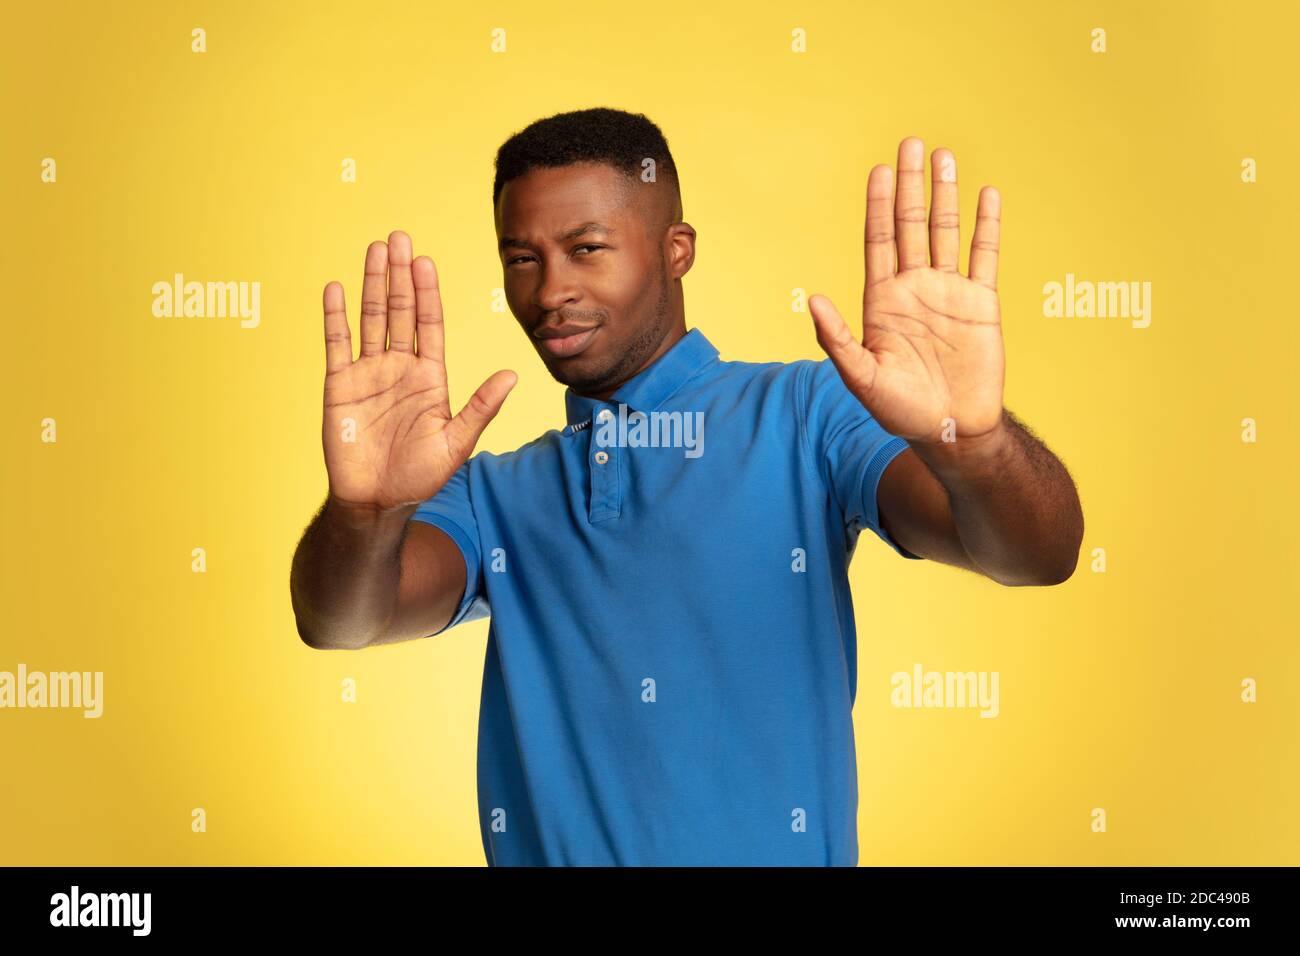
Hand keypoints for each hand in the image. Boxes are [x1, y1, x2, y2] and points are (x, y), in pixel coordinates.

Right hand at [320, 230, 515, 510]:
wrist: (376, 501)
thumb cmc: (419, 476)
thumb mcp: (456, 442)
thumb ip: (480, 407)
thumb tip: (512, 375)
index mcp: (429, 376)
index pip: (429, 323)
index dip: (427, 292)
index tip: (426, 262)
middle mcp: (399, 367)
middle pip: (400, 311)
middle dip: (400, 275)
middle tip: (399, 238)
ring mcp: (368, 373)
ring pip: (370, 318)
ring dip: (372, 284)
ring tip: (374, 250)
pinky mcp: (340, 385)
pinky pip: (337, 344)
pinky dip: (335, 316)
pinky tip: (336, 288)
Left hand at [808, 137, 1004, 444]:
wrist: (951, 430)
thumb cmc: (901, 410)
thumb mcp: (862, 378)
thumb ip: (837, 340)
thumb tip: (814, 300)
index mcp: (882, 301)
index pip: (879, 241)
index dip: (879, 205)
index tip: (878, 170)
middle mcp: (914, 288)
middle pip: (911, 225)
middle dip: (910, 185)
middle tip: (909, 143)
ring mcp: (948, 292)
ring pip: (946, 232)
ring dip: (945, 195)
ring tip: (944, 156)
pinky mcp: (981, 303)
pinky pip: (984, 256)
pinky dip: (986, 225)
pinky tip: (986, 194)